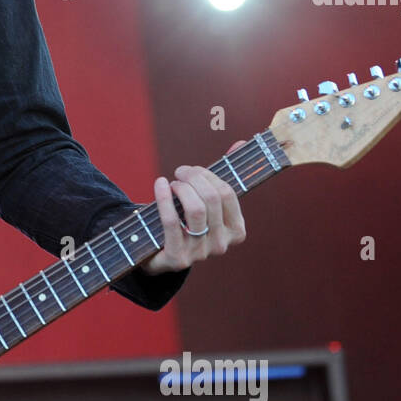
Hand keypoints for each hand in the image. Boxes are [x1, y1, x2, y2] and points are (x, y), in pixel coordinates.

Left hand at [138, 140, 247, 275]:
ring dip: (181, 188)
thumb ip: (222, 175)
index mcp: (236, 231)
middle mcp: (222, 245)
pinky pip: (172, 221)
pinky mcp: (178, 258)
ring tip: (172, 184)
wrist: (159, 255)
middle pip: (212, 198)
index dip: (208, 175)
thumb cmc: (185, 223)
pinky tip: (160, 184)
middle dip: (193, 177)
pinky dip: (163, 197)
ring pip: (195, 209)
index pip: (228, 193)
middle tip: (179, 172)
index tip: (191, 169)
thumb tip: (240, 142)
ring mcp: (201, 254)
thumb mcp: (205, 204)